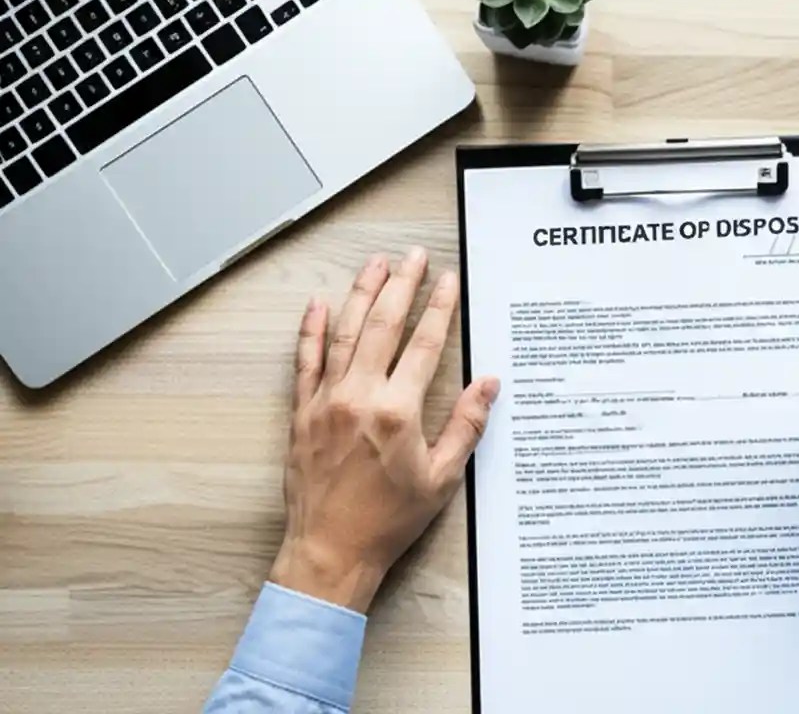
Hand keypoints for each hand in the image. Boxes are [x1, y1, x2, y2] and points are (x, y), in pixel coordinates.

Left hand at [269, 248, 499, 612]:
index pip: (423, 344)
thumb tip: (488, 385)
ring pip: (345, 333)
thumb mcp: (443, 478)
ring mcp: (326, 401)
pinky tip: (320, 304)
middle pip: (383, 325)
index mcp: (398, 412)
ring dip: (361, 293)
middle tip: (414, 257)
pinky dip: (313, 330)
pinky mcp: (302, 413)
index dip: (440, 308)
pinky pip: (306, 361)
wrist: (331, 549)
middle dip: (401, 285)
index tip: (448, 282)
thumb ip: (466, 426)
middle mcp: (359, 397)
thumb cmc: (388, 520)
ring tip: (375, 264)